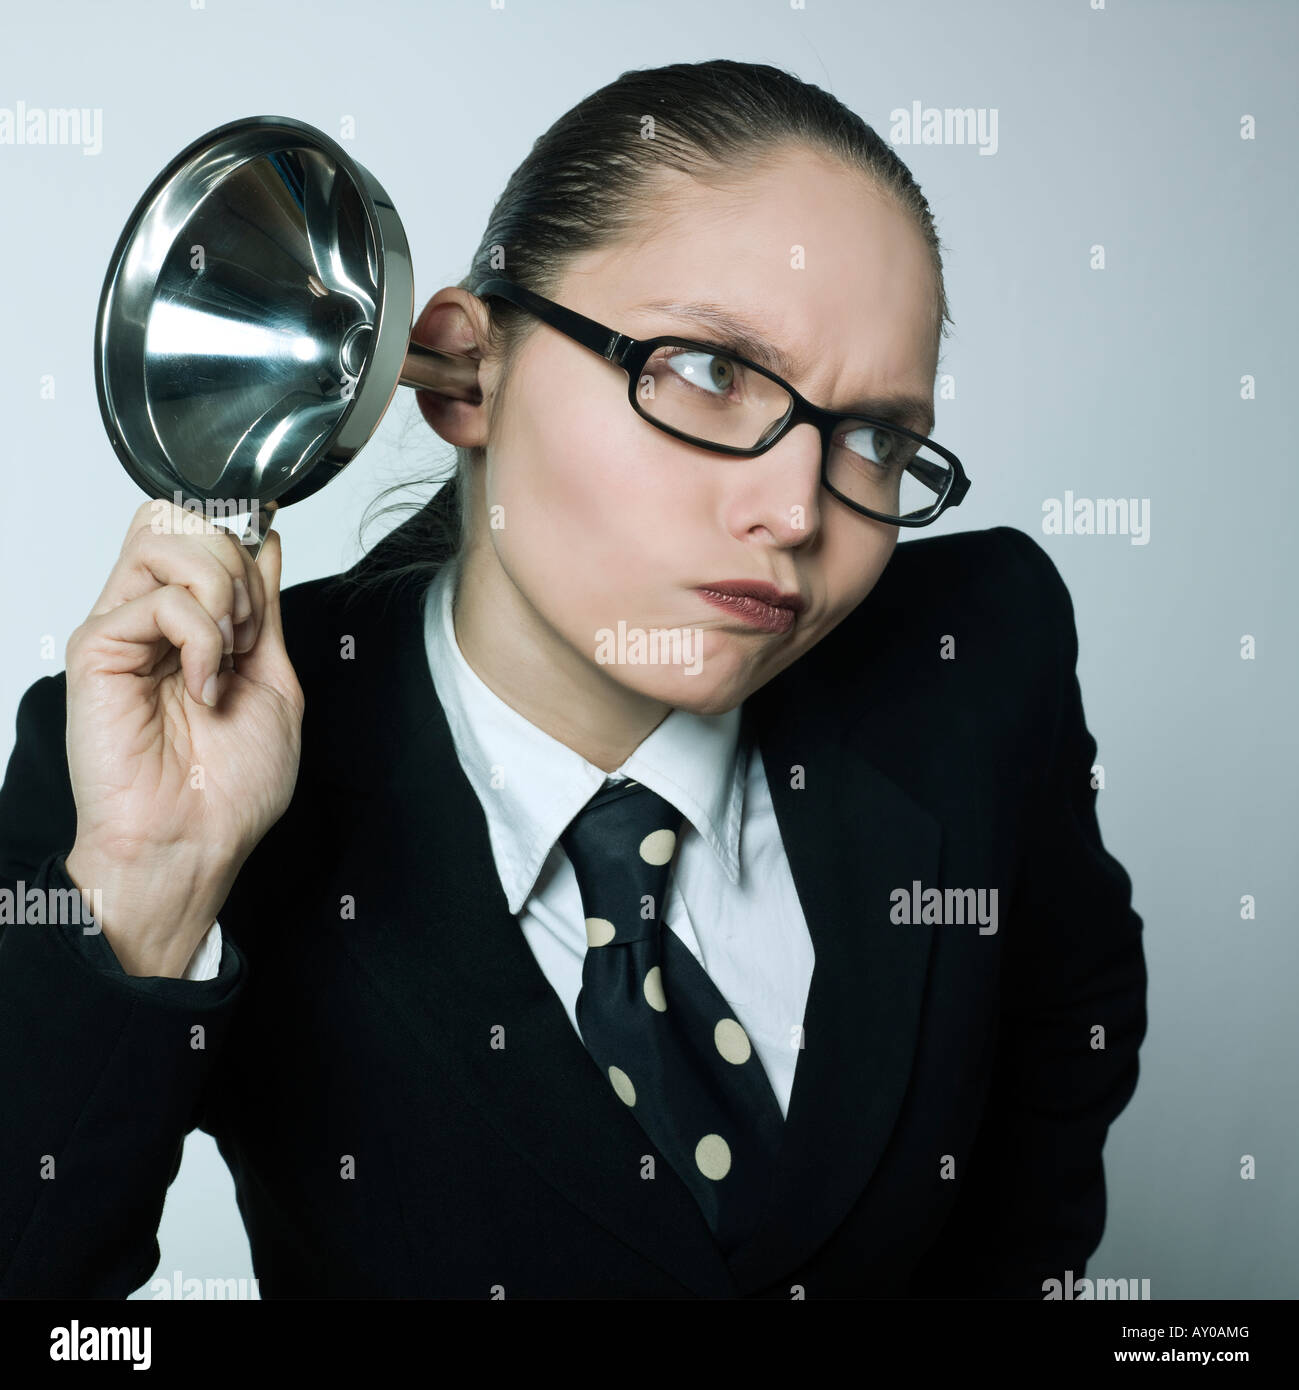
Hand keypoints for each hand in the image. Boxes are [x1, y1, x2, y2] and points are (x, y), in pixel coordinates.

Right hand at [63, 501, 303, 976]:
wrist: (197, 841)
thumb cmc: (231, 785)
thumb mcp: (275, 680)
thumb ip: (266, 610)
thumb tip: (266, 544)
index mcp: (191, 624)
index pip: (203, 534)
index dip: (243, 546)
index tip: (263, 604)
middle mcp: (151, 619)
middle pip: (181, 522)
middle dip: (235, 566)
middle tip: (247, 635)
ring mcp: (121, 630)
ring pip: (162, 538)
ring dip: (220, 590)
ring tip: (226, 653)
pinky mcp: (97, 649)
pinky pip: (157, 599)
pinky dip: (201, 636)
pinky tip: (203, 684)